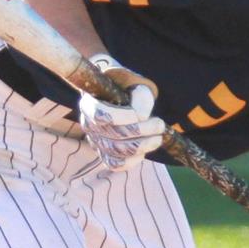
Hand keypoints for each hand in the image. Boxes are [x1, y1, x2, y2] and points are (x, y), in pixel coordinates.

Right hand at [77, 55, 164, 169]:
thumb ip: (139, 97)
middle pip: (113, 135)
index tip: (145, 114)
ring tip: (158, 137)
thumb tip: (141, 117)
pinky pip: (115, 164)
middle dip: (142, 131)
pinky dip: (133, 160)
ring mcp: (95, 140)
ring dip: (143, 145)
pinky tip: (145, 150)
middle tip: (160, 125)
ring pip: (116, 151)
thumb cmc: (130, 87)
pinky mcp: (104, 153)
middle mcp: (88, 123)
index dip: (124, 117)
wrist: (125, 96)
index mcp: (90, 102)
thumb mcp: (135, 83)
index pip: (101, 115)